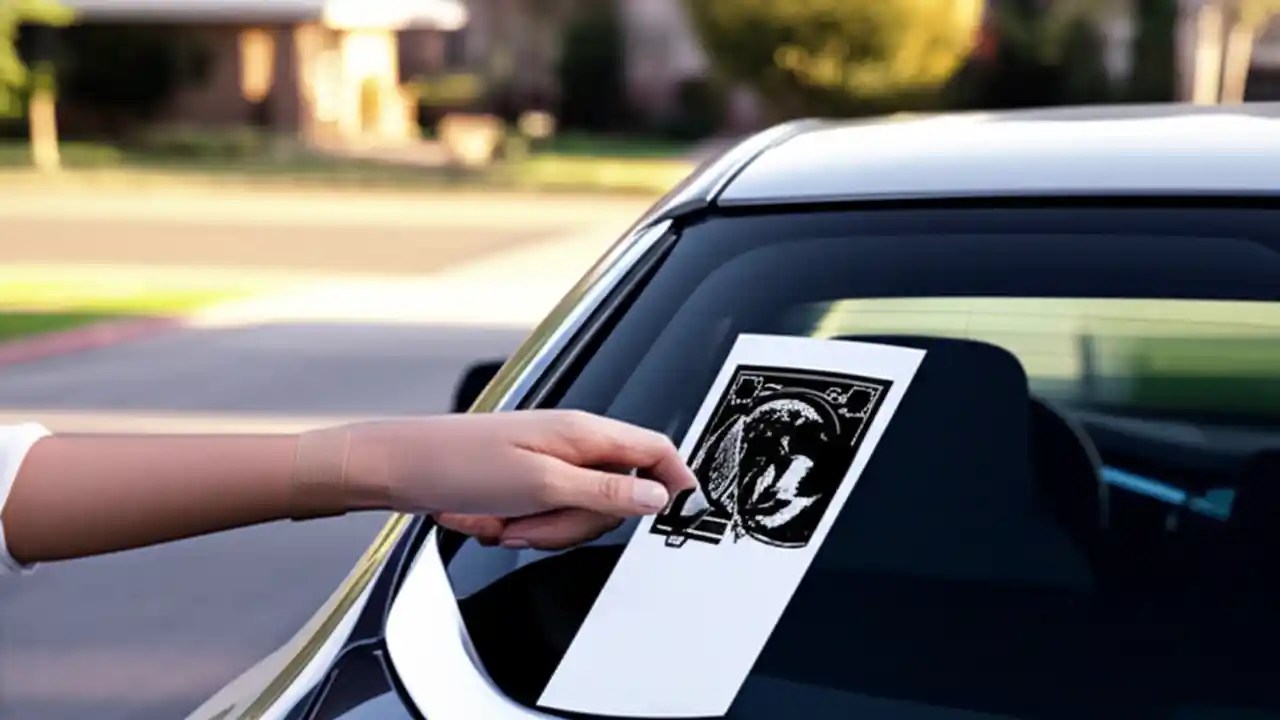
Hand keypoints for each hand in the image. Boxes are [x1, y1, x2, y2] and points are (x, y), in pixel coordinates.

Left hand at [342, 411, 695, 549]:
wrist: (399, 468)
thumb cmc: (459, 463)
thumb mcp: (542, 485)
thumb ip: (605, 494)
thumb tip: (656, 498)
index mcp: (585, 433)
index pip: (655, 450)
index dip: (674, 482)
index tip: (676, 514)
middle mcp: (572, 444)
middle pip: (616, 498)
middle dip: (575, 524)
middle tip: (534, 526)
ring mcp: (550, 464)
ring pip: (578, 514)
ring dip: (541, 529)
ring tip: (502, 521)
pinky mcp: (527, 481)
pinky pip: (546, 517)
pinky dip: (519, 525)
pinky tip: (488, 519)